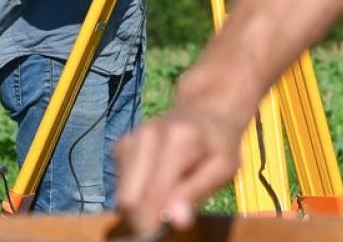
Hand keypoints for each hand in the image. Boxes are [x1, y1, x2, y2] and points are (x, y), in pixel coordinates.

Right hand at [114, 102, 245, 235]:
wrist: (204, 111)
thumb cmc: (217, 145)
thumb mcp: (222, 168)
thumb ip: (197, 193)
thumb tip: (176, 221)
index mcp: (176, 139)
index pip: (151, 195)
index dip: (154, 222)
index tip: (163, 230)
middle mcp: (147, 135)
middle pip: (128, 199)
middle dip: (144, 216)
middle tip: (168, 213)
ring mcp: (130, 139)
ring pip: (121, 195)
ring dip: (140, 204)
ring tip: (167, 192)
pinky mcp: (121, 145)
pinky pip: (120, 185)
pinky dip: (136, 191)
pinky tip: (156, 180)